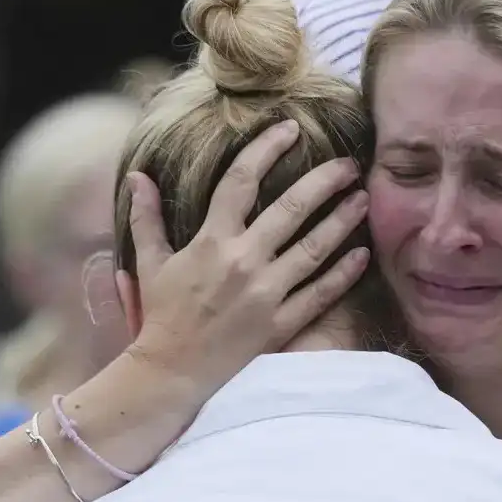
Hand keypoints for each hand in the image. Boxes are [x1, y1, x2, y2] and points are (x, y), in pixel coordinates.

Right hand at [120, 120, 371, 392]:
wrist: (173, 372)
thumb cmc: (162, 316)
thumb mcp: (149, 263)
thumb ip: (147, 218)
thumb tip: (138, 176)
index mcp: (211, 240)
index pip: (241, 180)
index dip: (266, 149)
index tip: (289, 129)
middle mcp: (243, 261)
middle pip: (292, 208)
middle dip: (324, 181)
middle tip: (349, 164)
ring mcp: (266, 293)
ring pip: (315, 248)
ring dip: (342, 220)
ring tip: (363, 199)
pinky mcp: (282, 323)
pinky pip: (321, 294)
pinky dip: (344, 273)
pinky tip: (362, 253)